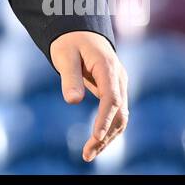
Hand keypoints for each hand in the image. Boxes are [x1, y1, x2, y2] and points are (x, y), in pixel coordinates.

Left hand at [50, 30, 128, 161]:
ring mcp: (119, 85)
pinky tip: (96, 143)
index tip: (96, 137)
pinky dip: (108, 129)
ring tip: (89, 153)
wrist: (79, 31)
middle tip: (87, 154)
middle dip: (106, 135)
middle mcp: (119, 78)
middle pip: (119, 112)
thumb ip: (69, 77)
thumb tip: (73, 101)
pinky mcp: (115, 90)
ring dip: (108, 136)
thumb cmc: (69, 42)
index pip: (112, 98)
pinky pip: (116, 113)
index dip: (104, 119)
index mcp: (108, 67)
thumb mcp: (64, 55)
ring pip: (121, 116)